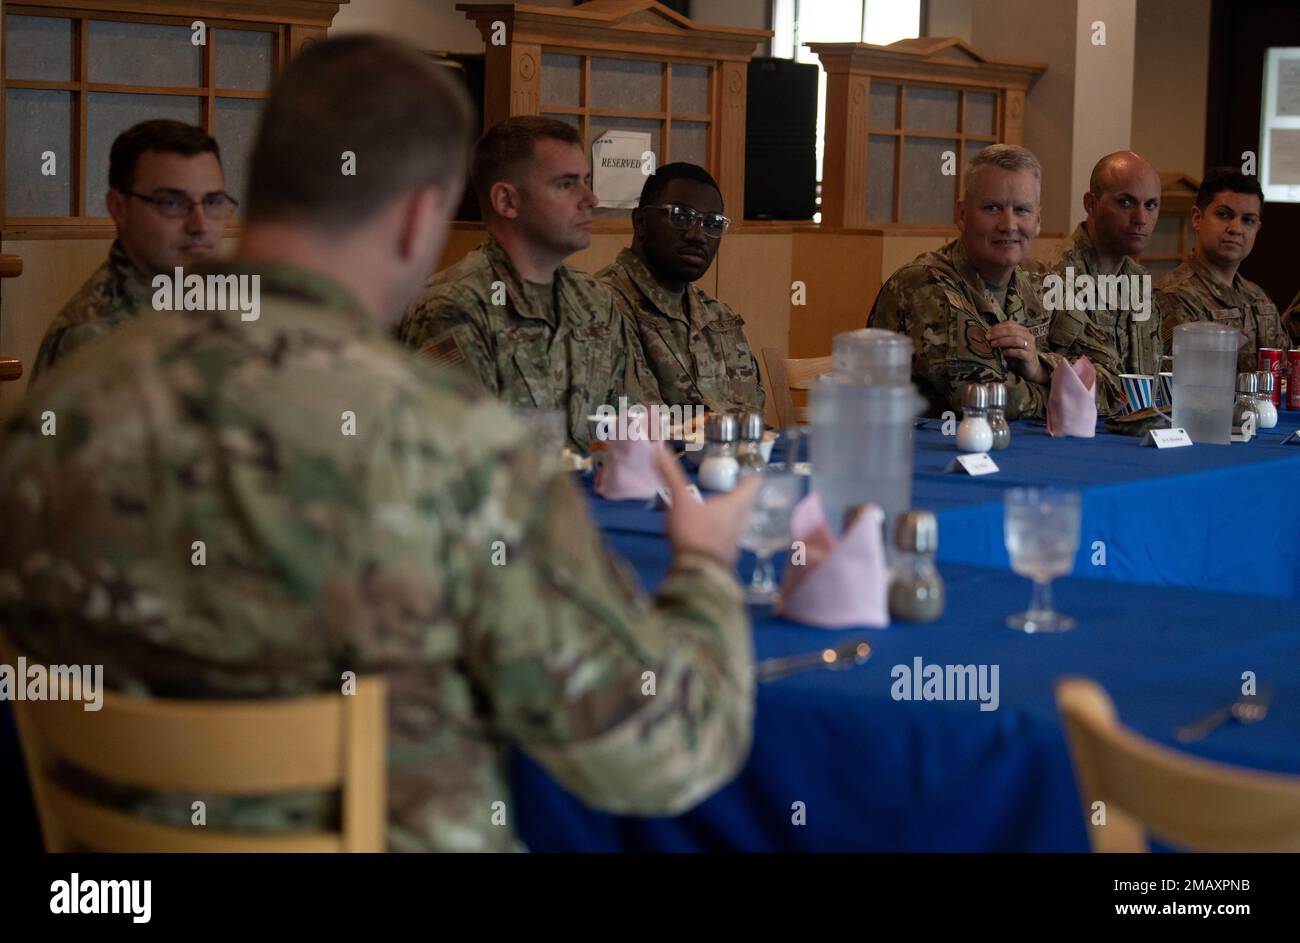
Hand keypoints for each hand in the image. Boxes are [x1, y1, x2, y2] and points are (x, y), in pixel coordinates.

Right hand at [655, 445, 760, 566]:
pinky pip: (728, 538)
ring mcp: (736, 540)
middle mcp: (742, 520)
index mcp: (736, 504)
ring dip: (731, 514)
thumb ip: (670, 474)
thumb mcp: (679, 499)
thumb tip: (659, 447)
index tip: (748, 468)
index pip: (754, 483)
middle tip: (730, 486)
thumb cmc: (694, 531)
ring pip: (739, 521)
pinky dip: (722, 532)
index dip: (752, 473)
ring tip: (718, 507)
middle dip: (740, 494)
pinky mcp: (727, 556)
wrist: (697, 573)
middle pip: (747, 502)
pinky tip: (709, 532)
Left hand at [987, 322, 1046, 383]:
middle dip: (998, 333)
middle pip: (1012, 330)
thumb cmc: (1017, 355)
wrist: (1030, 368)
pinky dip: (1010, 351)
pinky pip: (1019, 352)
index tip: (987, 332)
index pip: (1010, 324)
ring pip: (1015, 340)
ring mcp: (1030, 346)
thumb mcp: (1008, 345)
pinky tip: (1003, 353)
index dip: (997, 327)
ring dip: (1002, 341)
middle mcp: (1028, 336)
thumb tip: (988, 335)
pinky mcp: (1029, 356)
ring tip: (993, 344)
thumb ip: (1002, 339)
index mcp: (1022, 331)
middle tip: (988, 337)